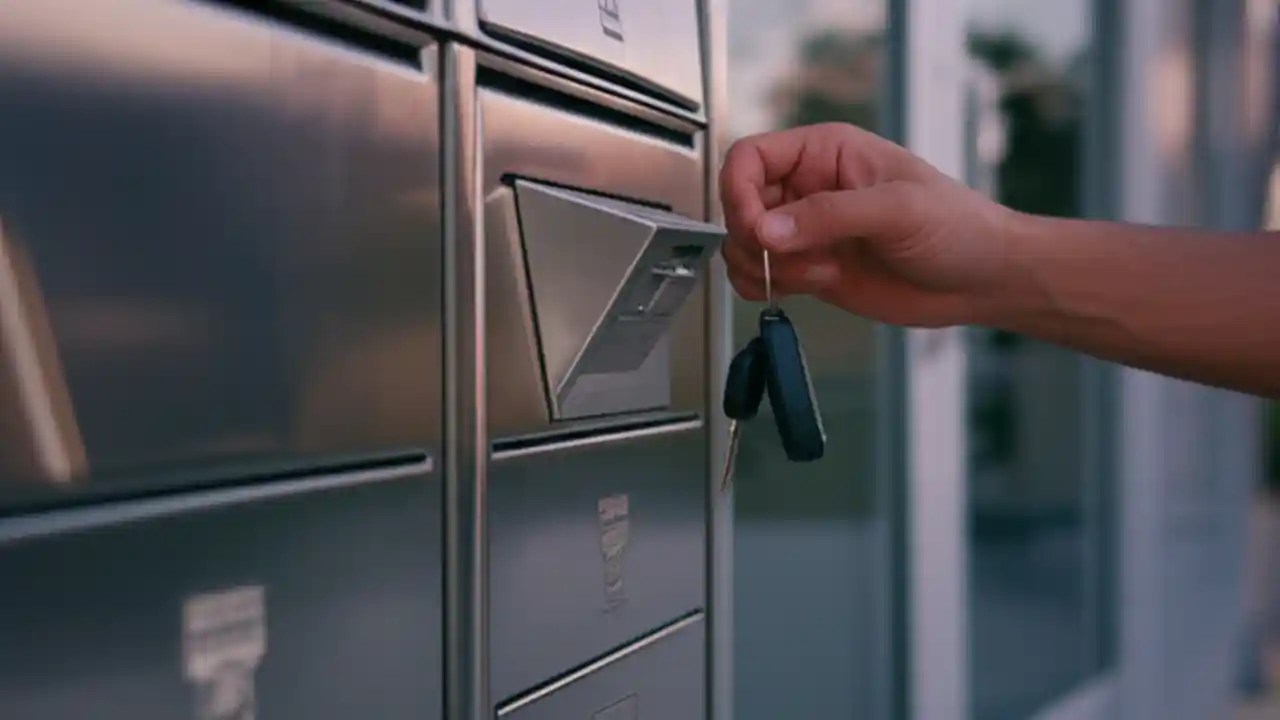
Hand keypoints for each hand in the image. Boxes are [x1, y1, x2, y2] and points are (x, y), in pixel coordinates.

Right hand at [719, 122, 1013, 326]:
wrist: (982, 280)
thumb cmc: (958, 227)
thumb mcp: (897, 210)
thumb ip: (829, 215)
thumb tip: (767, 230)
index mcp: (824, 152)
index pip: (749, 158)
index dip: (739, 192)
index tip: (758, 228)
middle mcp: (807, 187)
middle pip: (738, 204)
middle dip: (755, 238)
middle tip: (794, 256)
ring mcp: (806, 230)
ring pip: (743, 245)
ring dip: (766, 267)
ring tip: (817, 273)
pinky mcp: (810, 268)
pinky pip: (760, 276)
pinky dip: (768, 287)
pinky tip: (812, 285)